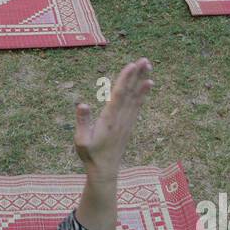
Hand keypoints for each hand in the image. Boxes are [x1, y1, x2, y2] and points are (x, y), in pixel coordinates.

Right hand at [74, 58, 152, 180]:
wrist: (105, 169)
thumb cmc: (91, 155)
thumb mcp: (81, 141)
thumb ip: (82, 122)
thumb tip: (82, 104)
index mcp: (109, 120)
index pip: (119, 95)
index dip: (125, 79)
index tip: (131, 65)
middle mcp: (121, 118)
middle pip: (130, 92)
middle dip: (137, 75)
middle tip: (144, 60)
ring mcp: (127, 120)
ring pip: (136, 96)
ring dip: (142, 80)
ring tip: (148, 65)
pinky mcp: (129, 123)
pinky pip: (138, 104)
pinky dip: (143, 92)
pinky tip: (148, 84)